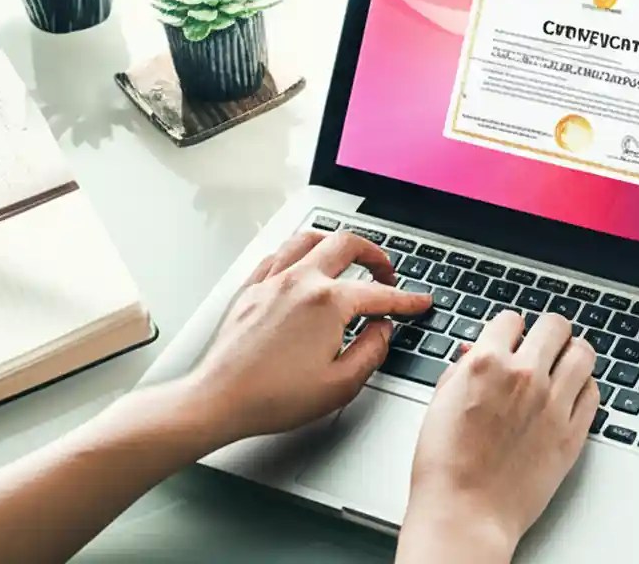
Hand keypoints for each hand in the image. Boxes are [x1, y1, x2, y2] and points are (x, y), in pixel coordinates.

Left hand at [187, 230, 431, 443]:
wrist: (220, 400)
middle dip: (375, 253)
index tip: (419, 302)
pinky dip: (298, 253)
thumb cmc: (273, 397)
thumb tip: (383, 330)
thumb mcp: (341, 384)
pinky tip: (302, 265)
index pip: (380, 293)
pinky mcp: (250, 290)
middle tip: (387, 271)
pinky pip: (278, 255)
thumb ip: (372, 350)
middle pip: (346, 244)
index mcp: (328, 302)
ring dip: (335, 243)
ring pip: (309, 239)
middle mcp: (300, 281)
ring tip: (348, 256)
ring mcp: (272, 281)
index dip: (406, 299)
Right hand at [399, 311, 599, 561]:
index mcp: (486, 364)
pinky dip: (584, 387)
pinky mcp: (573, 431)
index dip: (510, 329)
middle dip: (548, 332)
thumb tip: (476, 352)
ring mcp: (553, 403)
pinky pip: (593, 391)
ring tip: (565, 363)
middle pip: (555, 325)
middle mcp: (524, 376)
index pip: (512, 319)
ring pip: (583, 352)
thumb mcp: (441, 403)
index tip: (512, 339)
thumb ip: (463, 369)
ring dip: (572, 353)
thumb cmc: (445, 466)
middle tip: (544, 344)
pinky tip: (571, 394)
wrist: (466, 512)